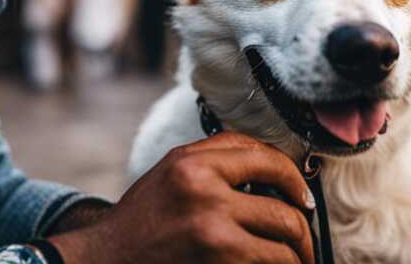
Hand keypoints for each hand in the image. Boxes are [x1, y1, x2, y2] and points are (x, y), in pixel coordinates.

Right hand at [49, 132, 315, 263]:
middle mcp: (205, 192)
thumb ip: (217, 158)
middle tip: (305, 246)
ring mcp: (212, 232)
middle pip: (284, 211)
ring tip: (296, 263)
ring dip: (296, 259)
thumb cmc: (142, 220)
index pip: (266, 157)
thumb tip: (274, 163)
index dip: (293, 179)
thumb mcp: (172, 172)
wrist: (105, 261)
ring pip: (283, 246)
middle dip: (303, 234)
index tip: (302, 199)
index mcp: (194, 162)